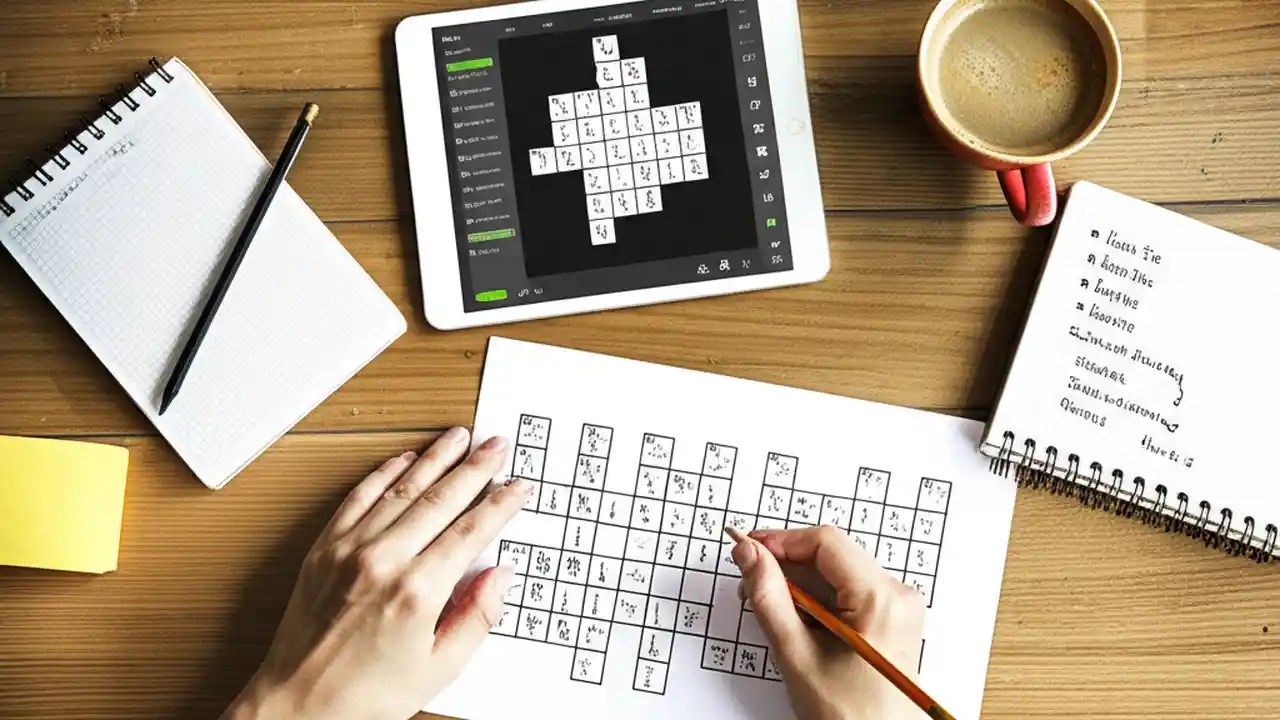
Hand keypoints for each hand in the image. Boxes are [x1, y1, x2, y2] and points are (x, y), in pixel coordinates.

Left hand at [221, 428, 529, 719]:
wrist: (298, 706)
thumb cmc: (364, 698)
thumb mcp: (438, 669)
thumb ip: (476, 617)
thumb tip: (501, 577)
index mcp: (417, 592)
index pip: (473, 531)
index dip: (501, 504)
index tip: (518, 487)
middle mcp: (383, 561)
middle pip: (442, 498)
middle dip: (475, 468)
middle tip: (497, 445)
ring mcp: (349, 549)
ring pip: (402, 487)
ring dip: (435, 458)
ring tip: (459, 438)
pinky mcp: (324, 549)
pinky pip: (358, 497)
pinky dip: (383, 472)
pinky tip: (403, 459)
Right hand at [732, 526, 925, 719]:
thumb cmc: (849, 715)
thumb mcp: (797, 654)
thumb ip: (768, 596)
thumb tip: (748, 553)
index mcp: (881, 600)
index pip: (825, 542)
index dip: (781, 541)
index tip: (748, 550)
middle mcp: (897, 595)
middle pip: (830, 555)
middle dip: (786, 566)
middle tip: (750, 585)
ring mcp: (897, 605)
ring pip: (836, 572)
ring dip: (799, 584)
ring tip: (772, 611)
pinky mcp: (891, 616)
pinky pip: (848, 590)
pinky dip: (817, 599)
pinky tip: (797, 621)